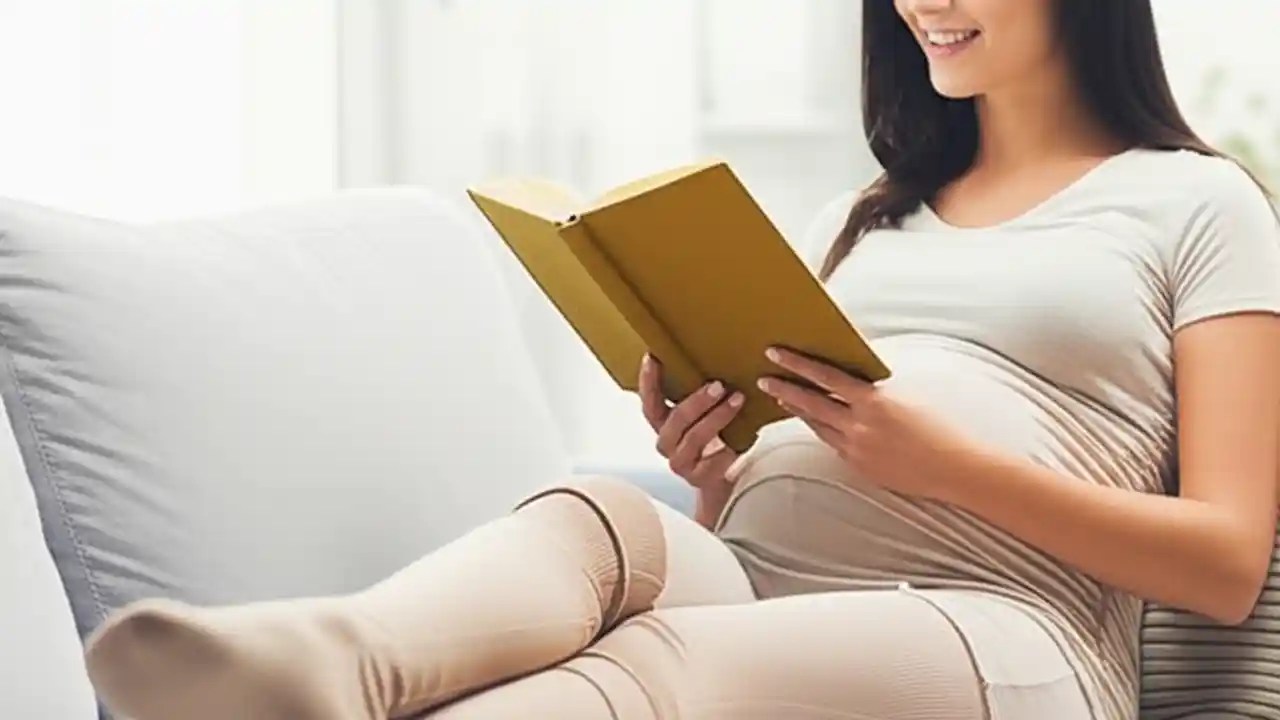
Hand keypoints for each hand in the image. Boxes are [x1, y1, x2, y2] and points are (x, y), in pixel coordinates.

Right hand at [638, 353, 745, 502]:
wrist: (720, 481)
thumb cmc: (713, 440)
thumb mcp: (703, 416)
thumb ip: (702, 397)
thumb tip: (718, 360)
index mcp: (663, 424)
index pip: (650, 402)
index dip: (648, 381)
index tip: (653, 357)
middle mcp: (667, 443)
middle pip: (675, 419)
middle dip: (697, 401)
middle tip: (719, 385)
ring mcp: (681, 462)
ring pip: (694, 438)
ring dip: (717, 417)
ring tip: (738, 400)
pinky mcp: (698, 478)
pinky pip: (711, 463)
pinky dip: (725, 450)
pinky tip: (743, 439)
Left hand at [757, 346, 979, 503]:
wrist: (954, 468)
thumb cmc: (939, 426)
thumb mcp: (906, 395)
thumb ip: (875, 389)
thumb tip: (852, 379)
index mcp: (873, 400)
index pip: (825, 376)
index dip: (797, 364)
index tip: (776, 353)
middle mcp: (859, 425)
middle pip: (811, 403)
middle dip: (784, 389)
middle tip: (763, 377)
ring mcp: (856, 448)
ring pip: (817, 425)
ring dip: (798, 410)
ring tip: (781, 397)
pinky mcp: (858, 466)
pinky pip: (832, 443)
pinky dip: (820, 429)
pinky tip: (812, 422)